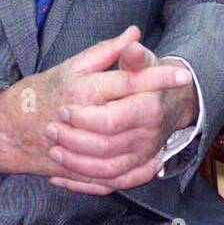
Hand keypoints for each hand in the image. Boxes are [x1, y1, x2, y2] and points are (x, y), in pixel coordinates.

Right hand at [0, 25, 193, 187]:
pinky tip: (152, 165)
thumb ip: (106, 52)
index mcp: (85, 91)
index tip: (183, 74)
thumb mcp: (73, 67)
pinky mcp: (79, 170)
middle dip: (158, 107)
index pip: (129, 81)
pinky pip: (113, 177)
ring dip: (150, 144)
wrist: (9, 129)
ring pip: (126, 150)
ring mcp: (82, 147)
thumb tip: (134, 33)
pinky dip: (135, 174)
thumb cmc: (43, 92)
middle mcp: (85, 119)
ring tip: (169, 138)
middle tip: (182, 98)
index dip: (158, 77)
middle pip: (132, 115)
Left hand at [43, 32, 198, 195]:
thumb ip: (133, 55)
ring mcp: (142, 156)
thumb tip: (132, 39)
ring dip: (75, 163)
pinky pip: (109, 185)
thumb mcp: (144, 62)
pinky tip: (59, 176)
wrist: (171, 105)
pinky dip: (81, 184)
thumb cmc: (149, 81)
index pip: (112, 120)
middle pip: (105, 147)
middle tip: (52, 129)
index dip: (84, 117)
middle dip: (73, 139)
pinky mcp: (135, 170)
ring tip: (55, 148)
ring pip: (105, 171)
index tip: (63, 109)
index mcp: (148, 108)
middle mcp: (148, 136)